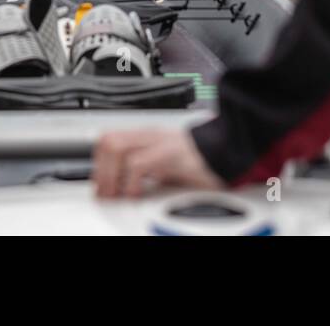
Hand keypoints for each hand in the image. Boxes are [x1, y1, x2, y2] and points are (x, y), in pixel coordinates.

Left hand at [93, 129, 225, 197]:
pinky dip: (130, 182)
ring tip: (115, 194)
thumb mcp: (168, 166)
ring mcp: (159, 142)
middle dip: (100, 169)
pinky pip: (139, 163)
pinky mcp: (170, 153)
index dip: (99, 164)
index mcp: (149, 137)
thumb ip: (148, 172)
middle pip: (108, 140)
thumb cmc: (203, 161)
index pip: (110, 139)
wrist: (230, 151)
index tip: (100, 186)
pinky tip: (135, 194)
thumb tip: (128, 188)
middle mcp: (151, 136)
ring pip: (117, 146)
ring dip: (110, 175)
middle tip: (104, 193)